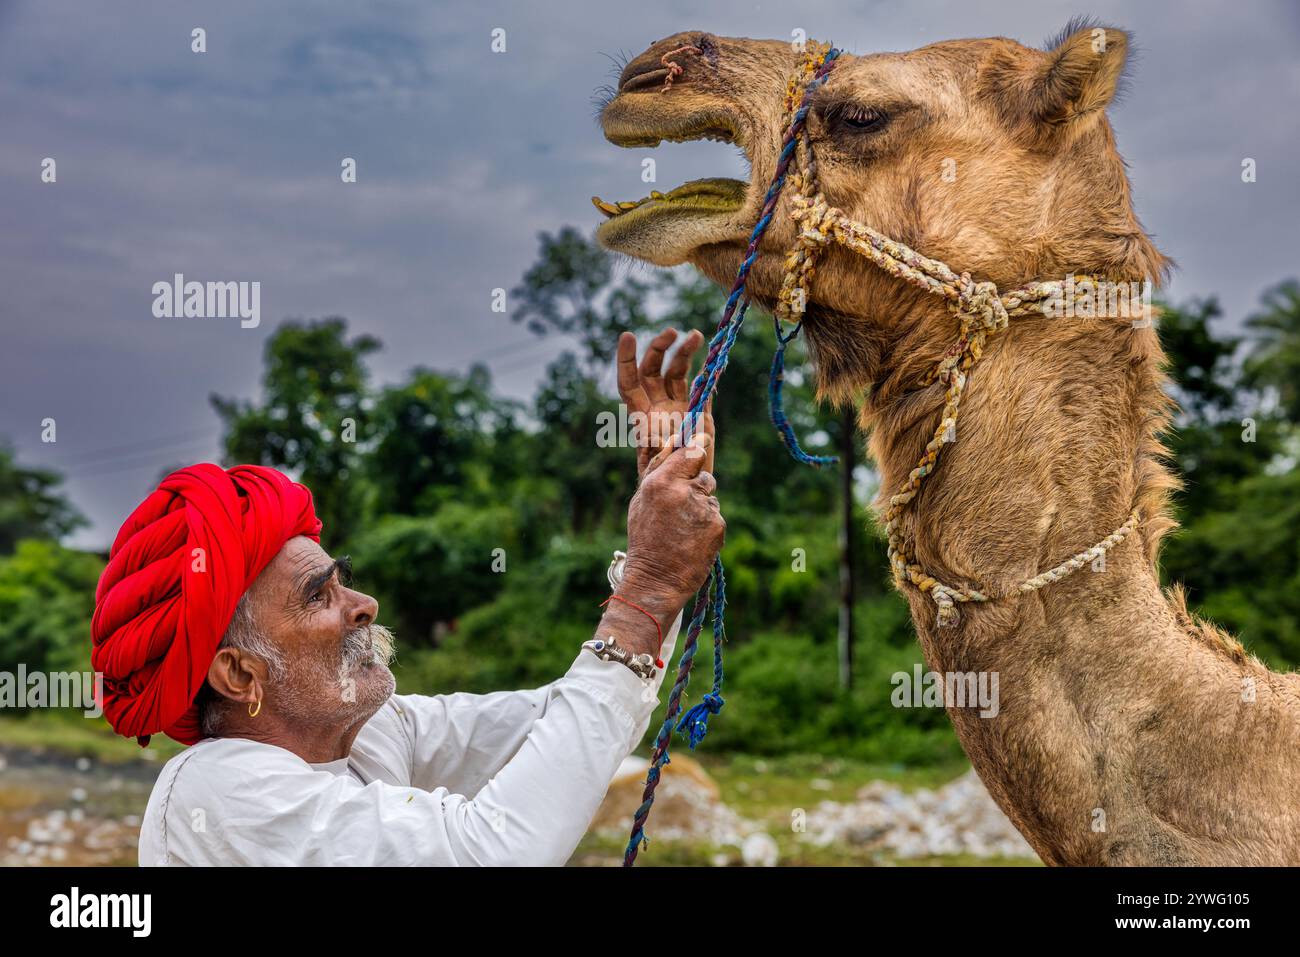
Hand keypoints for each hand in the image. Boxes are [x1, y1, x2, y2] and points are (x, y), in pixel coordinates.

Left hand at [617, 329, 714, 478]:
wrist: (684, 492)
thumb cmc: (665, 482)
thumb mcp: (661, 462)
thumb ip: (668, 440)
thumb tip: (667, 429)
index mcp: (642, 417)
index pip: (629, 383)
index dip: (626, 360)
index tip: (628, 335)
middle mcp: (656, 407)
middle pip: (652, 370)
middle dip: (659, 349)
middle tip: (672, 332)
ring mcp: (675, 407)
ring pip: (675, 372)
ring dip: (684, 352)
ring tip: (696, 335)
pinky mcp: (695, 411)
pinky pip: (700, 386)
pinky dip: (706, 371)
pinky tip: (714, 357)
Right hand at [620, 431, 725, 621]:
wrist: (656, 579)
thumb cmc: (645, 538)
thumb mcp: (641, 501)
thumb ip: (659, 469)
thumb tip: (676, 439)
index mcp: (660, 482)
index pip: (690, 453)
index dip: (696, 452)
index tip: (700, 448)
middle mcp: (683, 492)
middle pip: (704, 475)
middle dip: (697, 487)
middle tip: (683, 508)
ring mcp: (703, 509)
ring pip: (711, 498)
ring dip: (702, 508)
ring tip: (684, 529)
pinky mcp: (717, 526)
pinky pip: (716, 517)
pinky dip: (708, 526)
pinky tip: (693, 540)